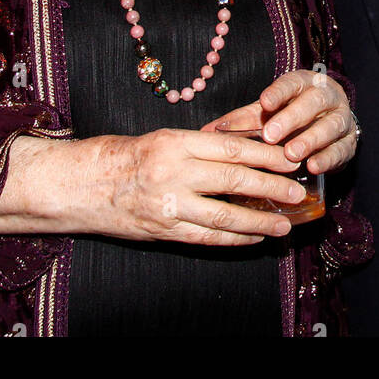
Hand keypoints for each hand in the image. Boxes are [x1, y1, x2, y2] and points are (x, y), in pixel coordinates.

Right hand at [82, 128, 306, 245]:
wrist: (82, 184)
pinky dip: (233, 239)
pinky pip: (206, 238)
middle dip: (271, 187)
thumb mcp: (165, 139)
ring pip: (224, 216)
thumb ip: (202, 147)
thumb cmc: (126, 157)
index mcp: (177, 142)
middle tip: (297, 192)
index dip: (266, 155)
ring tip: (284, 224)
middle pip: (234, 180)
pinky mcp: (163, 230)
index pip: (232, 148)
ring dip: (258, 221)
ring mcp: (168, 204)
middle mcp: (174, 172)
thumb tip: (247, 153)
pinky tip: (254, 238)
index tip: (290, 159)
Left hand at [204, 68, 357, 174]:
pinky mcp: (349, 143)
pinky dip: (328, 158)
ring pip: (331, 125)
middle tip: (272, 135)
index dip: (279, 92)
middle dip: (292, 118)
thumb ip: (241, 120)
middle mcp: (327, 98)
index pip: (292, 83)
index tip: (264, 102)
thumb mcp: (266, 114)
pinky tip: (313, 167)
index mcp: (304, 83)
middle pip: (313, 102)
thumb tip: (205, 132)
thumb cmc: (290, 116)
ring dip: (311, 139)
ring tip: (292, 154)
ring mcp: (342, 119)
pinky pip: (341, 149)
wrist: (329, 124)